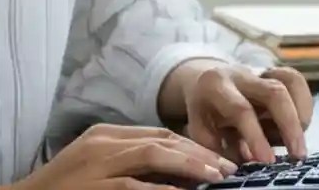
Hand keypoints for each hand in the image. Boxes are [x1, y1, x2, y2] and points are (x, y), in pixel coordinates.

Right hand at [0, 124, 237, 189]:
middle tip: (228, 170)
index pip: (159, 133)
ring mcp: (96, 163)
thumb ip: (130, 167)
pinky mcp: (91, 186)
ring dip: (189, 167)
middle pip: (162, 140)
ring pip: (153, 155)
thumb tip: (175, 177)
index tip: (219, 162)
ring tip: (216, 179)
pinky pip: (132, 186)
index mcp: (106, 136)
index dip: (192, 147)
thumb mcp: (96, 170)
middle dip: (199, 155)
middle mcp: (103, 142)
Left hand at [183, 65, 313, 163]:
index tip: (267, 161)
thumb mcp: (200, 131)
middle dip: (290, 125)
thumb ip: (220, 148)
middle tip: (297, 155)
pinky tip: (299, 126)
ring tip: (298, 142)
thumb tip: (245, 164)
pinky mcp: (276, 72)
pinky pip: (298, 82)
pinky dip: (304, 105)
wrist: (206, 82)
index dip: (257, 136)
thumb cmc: (204, 112)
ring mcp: (261, 70)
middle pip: (275, 92)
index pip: (242, 110)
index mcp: (216, 87)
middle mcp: (241, 74)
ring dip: (301, 114)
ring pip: (291, 82)